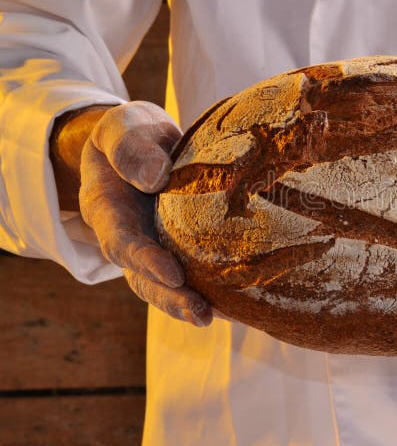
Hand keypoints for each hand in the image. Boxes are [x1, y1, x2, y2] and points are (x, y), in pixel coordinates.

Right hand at [78, 101, 212, 326]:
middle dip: (171, 298)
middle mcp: (128, 237)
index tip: (174, 273)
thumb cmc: (132, 133)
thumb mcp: (123, 127)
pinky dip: (211, 291)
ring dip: (188, 304)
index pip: (124, 243)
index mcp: (108, 210)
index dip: (146, 261)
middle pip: (143, 278)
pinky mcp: (178, 249)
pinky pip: (191, 275)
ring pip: (165, 286)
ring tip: (218, 318)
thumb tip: (154, 177)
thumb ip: (131, 148)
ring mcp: (152, 247)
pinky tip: (239, 305)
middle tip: (201, 314)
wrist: (141, 142)